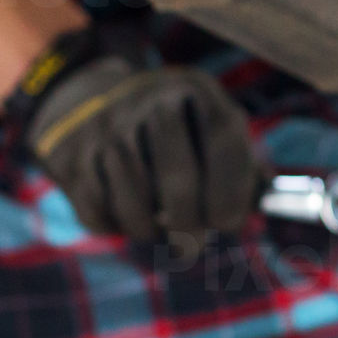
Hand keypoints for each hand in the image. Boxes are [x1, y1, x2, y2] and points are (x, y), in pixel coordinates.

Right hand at [24, 50, 264, 240]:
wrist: (86, 102)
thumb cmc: (170, 132)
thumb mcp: (208, 127)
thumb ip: (242, 166)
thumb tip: (262, 204)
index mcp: (196, 90)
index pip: (223, 139)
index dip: (231, 191)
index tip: (228, 224)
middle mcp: (151, 101)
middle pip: (177, 177)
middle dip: (189, 225)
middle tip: (192, 247)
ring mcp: (107, 127)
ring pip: (134, 201)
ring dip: (148, 229)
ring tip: (157, 232)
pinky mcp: (74, 155)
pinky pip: (97, 210)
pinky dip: (114, 226)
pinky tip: (124, 220)